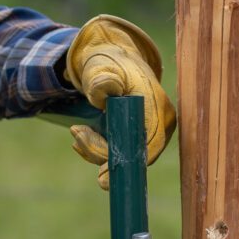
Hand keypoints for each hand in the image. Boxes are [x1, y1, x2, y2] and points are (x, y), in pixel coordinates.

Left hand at [63, 15, 176, 186]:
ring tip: (77, 132)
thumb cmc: (108, 63)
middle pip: (137, 154)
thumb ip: (101, 78)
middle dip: (103, 153)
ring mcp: (154, 130)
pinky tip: (84, 136)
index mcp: (158, 106)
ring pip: (128, 155)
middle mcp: (162, 122)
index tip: (101, 177)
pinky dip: (102, 149)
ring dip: (99, 151)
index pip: (147, 145)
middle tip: (76, 135)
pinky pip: (124, 151)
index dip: (125, 161)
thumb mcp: (100, 67)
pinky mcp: (142, 136)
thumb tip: (105, 92)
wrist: (114, 60)